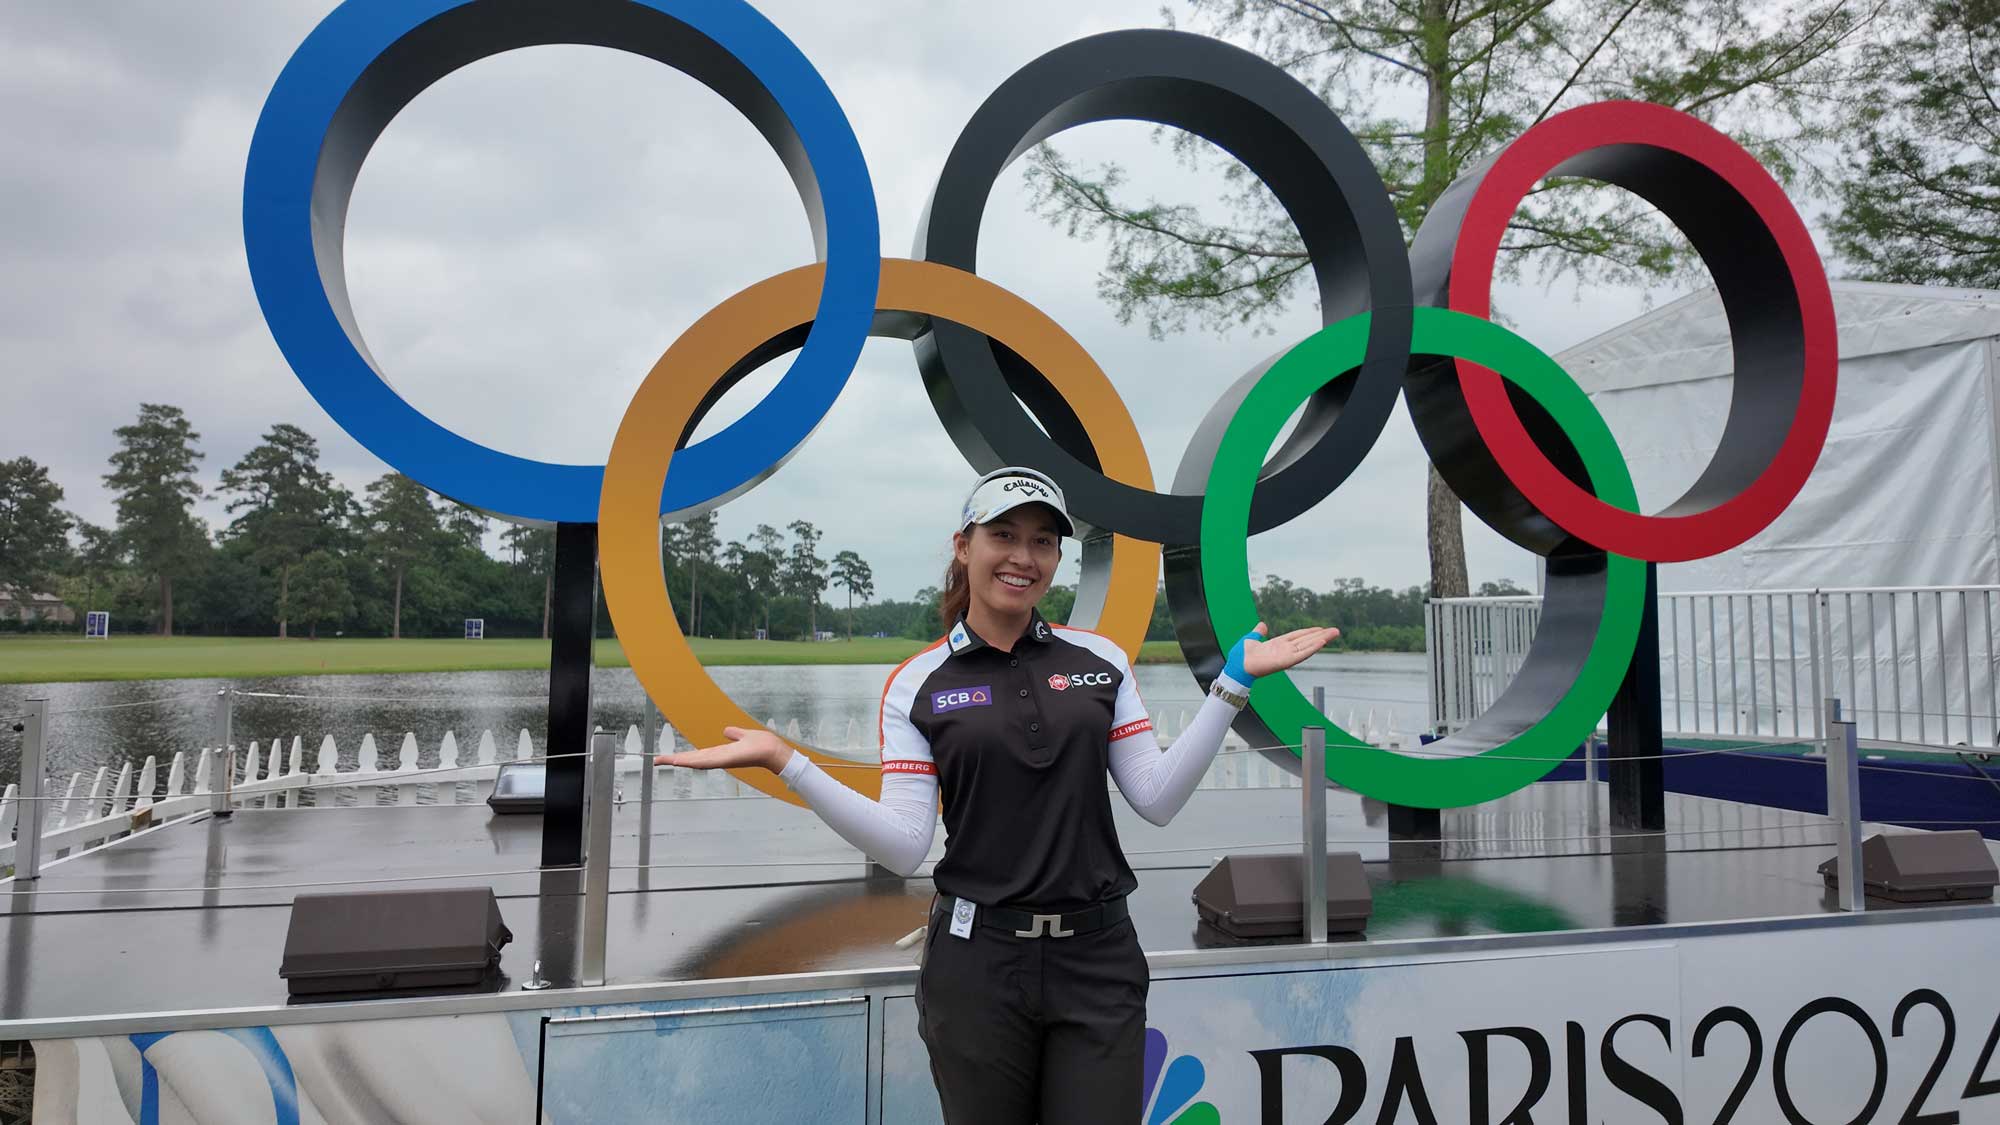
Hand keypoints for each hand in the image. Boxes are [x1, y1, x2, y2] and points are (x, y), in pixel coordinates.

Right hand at [655, 726, 789, 773]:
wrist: (772, 750)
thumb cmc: (761, 745)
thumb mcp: (743, 736)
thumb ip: (734, 734)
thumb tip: (727, 730)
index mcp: (720, 753)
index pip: (698, 755)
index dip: (683, 756)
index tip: (669, 757)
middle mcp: (718, 758)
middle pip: (692, 760)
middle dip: (674, 760)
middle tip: (656, 761)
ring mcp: (721, 761)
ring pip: (695, 761)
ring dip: (679, 760)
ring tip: (663, 760)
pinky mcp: (726, 760)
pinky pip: (706, 761)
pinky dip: (693, 762)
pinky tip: (681, 761)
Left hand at [1237, 621, 1340, 679]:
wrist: (1237, 665)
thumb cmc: (1242, 655)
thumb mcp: (1252, 638)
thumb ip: (1258, 631)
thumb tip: (1262, 624)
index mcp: (1278, 644)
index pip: (1298, 636)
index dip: (1310, 632)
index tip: (1321, 628)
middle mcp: (1285, 650)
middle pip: (1307, 640)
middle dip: (1321, 635)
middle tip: (1336, 630)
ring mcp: (1287, 656)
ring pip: (1308, 646)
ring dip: (1322, 640)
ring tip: (1334, 633)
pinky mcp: (1286, 662)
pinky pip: (1301, 654)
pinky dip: (1312, 649)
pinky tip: (1322, 643)